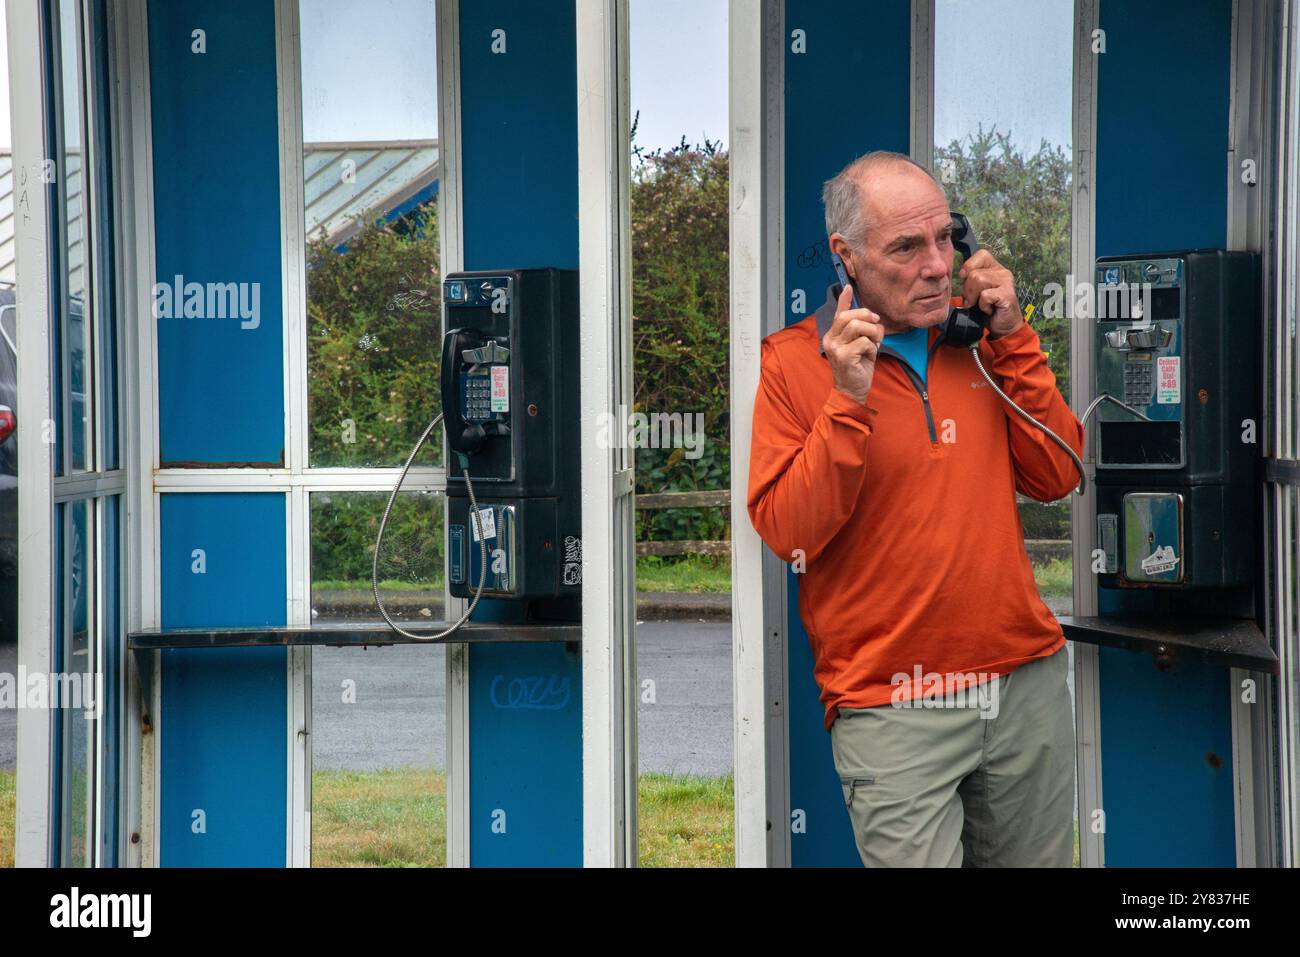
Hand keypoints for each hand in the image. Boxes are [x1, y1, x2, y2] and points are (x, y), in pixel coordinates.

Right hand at [822, 283, 883, 403]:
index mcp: (832, 336)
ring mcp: (836, 348)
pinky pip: (864, 342)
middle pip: (849, 317)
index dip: (844, 300)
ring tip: (873, 344)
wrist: (851, 391)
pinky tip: (869, 356)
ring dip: (872, 333)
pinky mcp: (844, 357)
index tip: (848, 286)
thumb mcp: (858, 345)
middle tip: (876, 325)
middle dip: (867, 317)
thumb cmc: (857, 368)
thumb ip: (861, 331)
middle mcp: (830, 340)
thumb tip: (870, 316)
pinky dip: (872, 348)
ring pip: (858, 326)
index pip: (838, 313)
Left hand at [959, 249, 1022, 337]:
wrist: (1003, 326)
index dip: (968, 267)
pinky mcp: (1008, 294)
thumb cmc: (987, 309)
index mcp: (994, 267)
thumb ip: (969, 280)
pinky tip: (989, 310)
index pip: (980, 254)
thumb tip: (960, 274)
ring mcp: (1006, 282)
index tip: (966, 280)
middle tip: (975, 301)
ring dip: (975, 298)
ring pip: (978, 280)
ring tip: (982, 305)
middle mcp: (1002, 272)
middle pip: (974, 272)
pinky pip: (985, 295)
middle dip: (968, 290)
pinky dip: (983, 306)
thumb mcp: (974, 291)